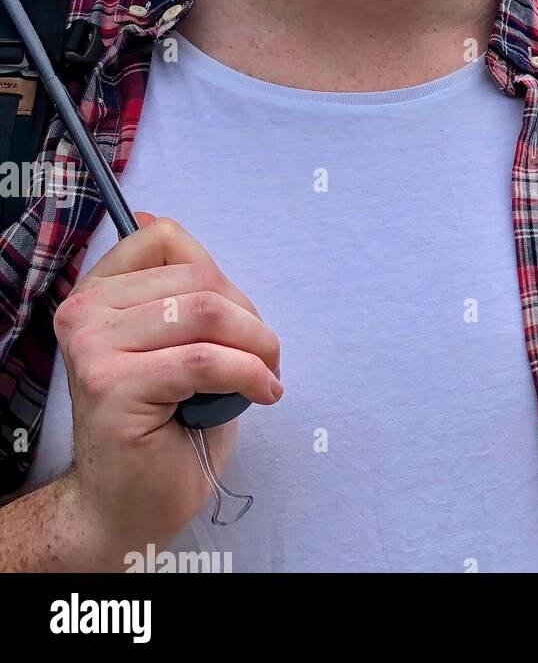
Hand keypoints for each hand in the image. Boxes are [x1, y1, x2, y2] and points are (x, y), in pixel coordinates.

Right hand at [52, 213, 281, 563]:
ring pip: (207, 314)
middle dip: (249, 315)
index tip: (236, 314)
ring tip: (266, 373)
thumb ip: (175, 287)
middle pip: (198, 277)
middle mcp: (84, 314)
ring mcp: (94, 350)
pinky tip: (262, 393)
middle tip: (264, 354)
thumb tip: (160, 221)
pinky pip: (206, 360)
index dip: (218, 273)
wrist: (126, 503)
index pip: (164, 238)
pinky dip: (250, 373)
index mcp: (95, 293)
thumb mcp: (173, 340)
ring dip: (257, 345)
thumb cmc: (163, 422)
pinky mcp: (113, 388)